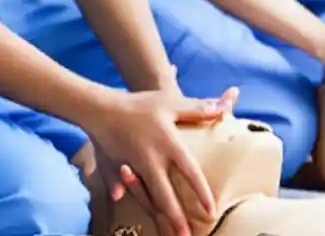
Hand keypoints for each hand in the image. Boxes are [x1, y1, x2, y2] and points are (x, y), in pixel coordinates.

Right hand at [82, 88, 236, 235]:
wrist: (100, 107)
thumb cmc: (139, 104)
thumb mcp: (170, 103)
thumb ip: (198, 109)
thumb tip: (224, 108)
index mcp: (168, 144)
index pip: (190, 172)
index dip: (202, 193)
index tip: (211, 211)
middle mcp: (151, 159)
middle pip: (165, 195)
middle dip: (175, 219)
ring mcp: (131, 167)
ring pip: (145, 198)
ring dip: (155, 215)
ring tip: (165, 232)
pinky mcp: (115, 170)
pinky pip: (125, 190)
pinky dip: (130, 199)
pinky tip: (134, 209)